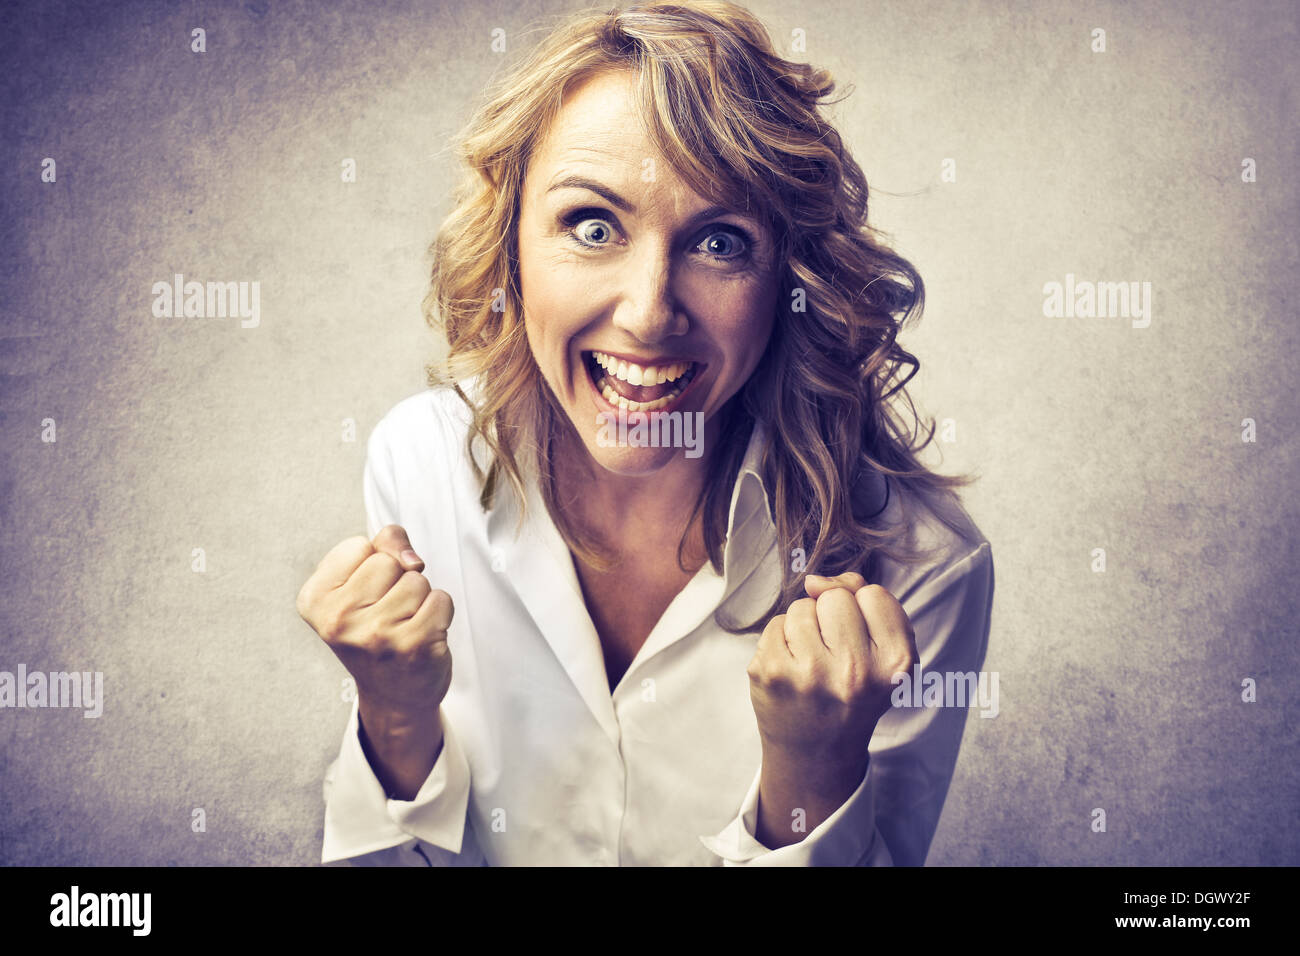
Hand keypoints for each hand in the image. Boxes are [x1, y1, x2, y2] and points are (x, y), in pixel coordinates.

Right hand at [296, 523, 453, 734]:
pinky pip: (441, 599)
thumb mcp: (361, 583)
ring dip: (419, 598)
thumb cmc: (376, 630)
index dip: (372, 564)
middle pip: (389, 562)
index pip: (360, 546)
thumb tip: (412, 559)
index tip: (364, 597)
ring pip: (417, 579)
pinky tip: (422, 635)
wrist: (393, 696)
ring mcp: (376, 634)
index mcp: (315, 600)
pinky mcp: (413, 645)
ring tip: (403, 626)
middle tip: (387, 614)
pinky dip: (439, 612)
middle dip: (397, 580)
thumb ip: (382, 547)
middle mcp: (339, 620)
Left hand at [747, 571, 916, 769]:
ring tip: (811, 665)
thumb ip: (868, 605)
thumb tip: (815, 581)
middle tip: (833, 657)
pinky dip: (780, 641)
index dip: (864, 613)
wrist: (816, 757)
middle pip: (836, 597)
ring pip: (802, 607)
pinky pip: (775, 623)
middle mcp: (856, 672)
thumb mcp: (883, 656)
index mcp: (895, 665)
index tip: (861, 644)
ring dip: (804, 628)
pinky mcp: (771, 673)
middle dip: (832, 617)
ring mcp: (809, 674)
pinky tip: (790, 671)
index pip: (874, 595)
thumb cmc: (852, 697)